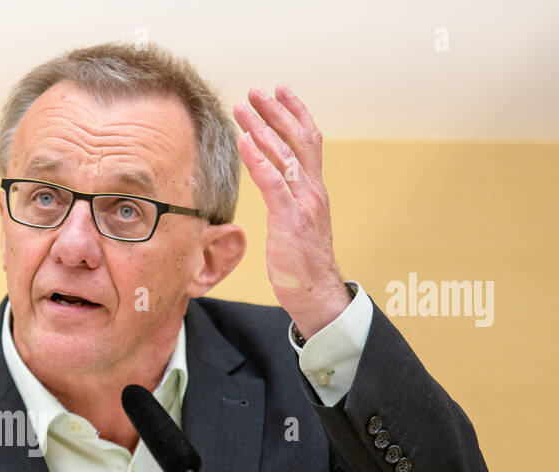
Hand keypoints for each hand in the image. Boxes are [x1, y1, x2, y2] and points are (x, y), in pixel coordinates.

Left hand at [233, 85, 349, 339]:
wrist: (316, 293)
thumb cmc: (302, 265)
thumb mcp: (297, 226)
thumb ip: (289, 204)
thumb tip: (275, 190)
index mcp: (315, 191)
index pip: (309, 142)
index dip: (295, 114)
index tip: (281, 92)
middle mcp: (313, 191)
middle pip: (297, 139)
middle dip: (276, 111)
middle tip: (257, 90)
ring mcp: (304, 204)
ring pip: (284, 154)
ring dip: (261, 127)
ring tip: (242, 107)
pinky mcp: (290, 219)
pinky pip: (273, 182)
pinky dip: (258, 159)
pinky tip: (243, 141)